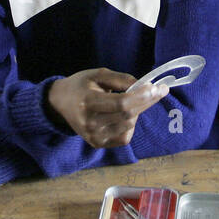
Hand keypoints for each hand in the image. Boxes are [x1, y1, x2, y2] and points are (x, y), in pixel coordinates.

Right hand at [47, 68, 168, 148]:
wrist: (60, 103)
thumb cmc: (81, 85)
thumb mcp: (98, 74)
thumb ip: (121, 79)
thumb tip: (145, 86)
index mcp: (87, 102)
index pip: (121, 103)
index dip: (141, 96)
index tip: (156, 87)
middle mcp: (89, 123)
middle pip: (128, 115)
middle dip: (147, 101)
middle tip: (159, 90)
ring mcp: (93, 136)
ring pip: (129, 125)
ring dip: (138, 111)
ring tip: (132, 100)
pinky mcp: (98, 144)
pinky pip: (125, 137)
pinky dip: (130, 124)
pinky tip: (124, 115)